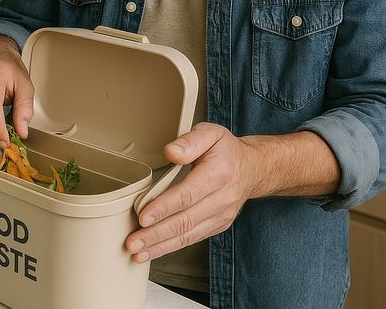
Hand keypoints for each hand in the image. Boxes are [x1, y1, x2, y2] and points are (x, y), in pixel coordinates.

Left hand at [125, 123, 258, 262]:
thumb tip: (170, 151)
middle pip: (185, 220)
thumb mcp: (210, 133)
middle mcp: (221, 198)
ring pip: (188, 235)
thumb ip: (189, 141)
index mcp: (218, 174)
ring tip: (137, 253)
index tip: (143, 217)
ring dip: (161, 246)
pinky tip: (153, 250)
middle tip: (132, 242)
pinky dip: (171, 247)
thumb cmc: (225, 149)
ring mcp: (221, 215)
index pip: (187, 195)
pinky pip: (193, 238)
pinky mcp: (217, 225)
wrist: (252, 168)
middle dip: (156, 234)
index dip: (164, 207)